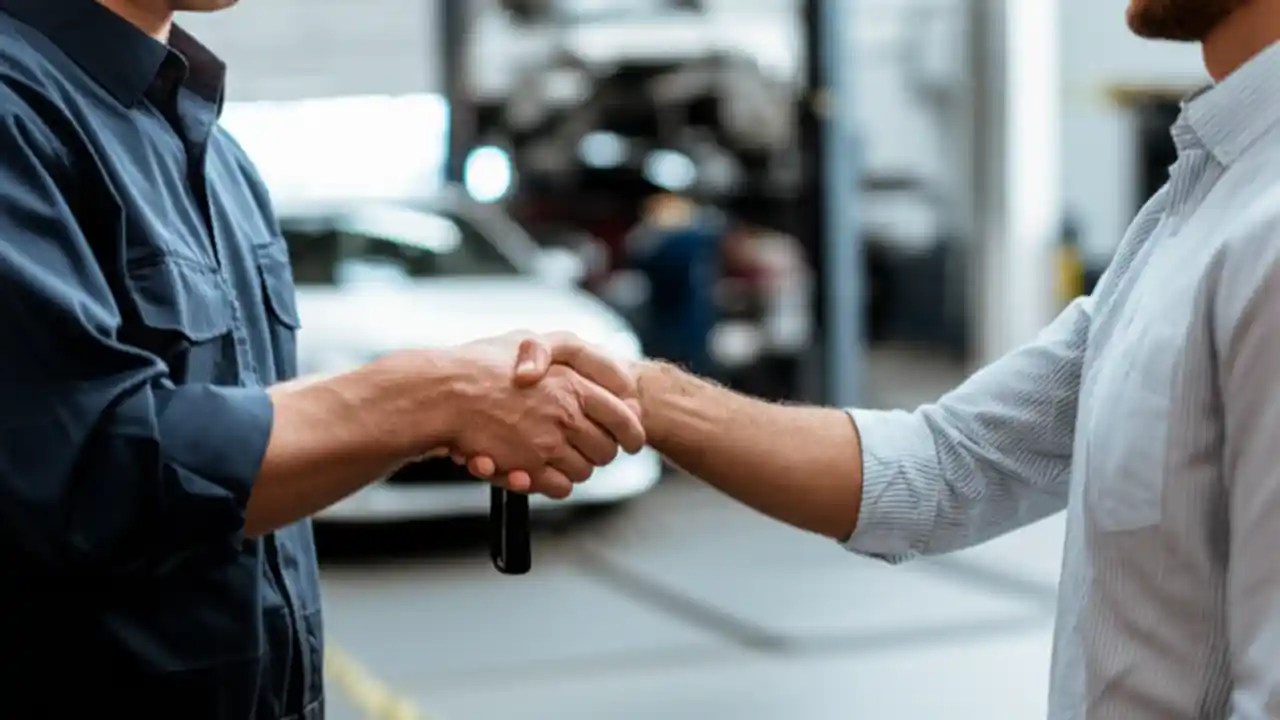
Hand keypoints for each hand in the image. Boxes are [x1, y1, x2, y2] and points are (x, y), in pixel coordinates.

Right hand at [441, 332, 644, 498]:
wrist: (443, 394)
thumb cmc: (481, 366)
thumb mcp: (530, 344)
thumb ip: (567, 356)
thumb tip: (598, 371)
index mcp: (572, 385)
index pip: (625, 418)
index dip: (632, 434)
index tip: (632, 441)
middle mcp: (565, 415)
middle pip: (608, 450)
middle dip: (602, 452)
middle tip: (589, 447)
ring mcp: (547, 444)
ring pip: (585, 471)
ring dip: (576, 467)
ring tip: (556, 454)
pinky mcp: (528, 468)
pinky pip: (560, 486)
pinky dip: (555, 483)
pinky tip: (541, 469)